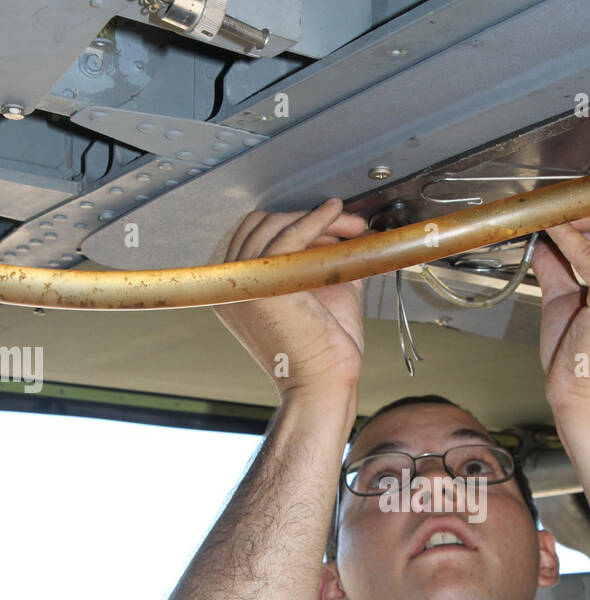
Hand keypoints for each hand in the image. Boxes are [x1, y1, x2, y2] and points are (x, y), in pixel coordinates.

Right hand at [215, 198, 368, 394]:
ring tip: (351, 226)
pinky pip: (288, 235)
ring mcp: (241, 284)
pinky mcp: (263, 284)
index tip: (333, 228)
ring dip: (318, 220)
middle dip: (307, 218)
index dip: (294, 224)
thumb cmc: (322, 352)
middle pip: (262, 227)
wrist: (323, 385)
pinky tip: (337, 214)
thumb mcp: (319, 294)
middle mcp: (229, 286)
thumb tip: (340, 231)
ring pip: (275, 227)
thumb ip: (320, 261)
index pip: (254, 238)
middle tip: (348, 226)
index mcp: (235, 291)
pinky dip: (315, 220)